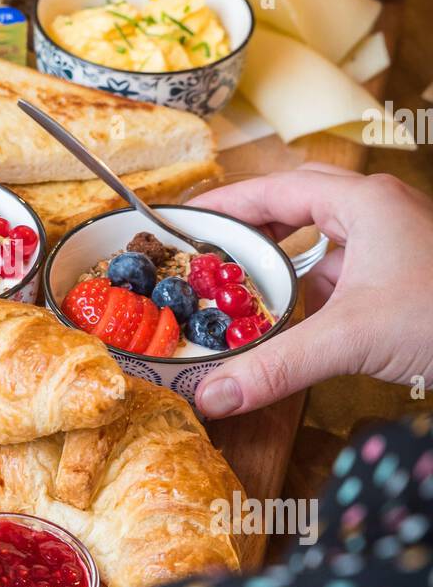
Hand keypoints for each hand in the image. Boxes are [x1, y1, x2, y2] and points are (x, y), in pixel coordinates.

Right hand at [191, 167, 432, 417]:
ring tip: (238, 288)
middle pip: (295, 204)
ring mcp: (395, 243)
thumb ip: (276, 367)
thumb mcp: (351, 339)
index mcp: (363, 201)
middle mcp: (378, 211)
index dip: (223, 206)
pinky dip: (312, 290)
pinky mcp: (405, 275)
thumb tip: (212, 397)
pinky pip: (344, 271)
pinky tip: (291, 319)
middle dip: (249, 229)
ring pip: (321, 240)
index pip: (274, 189)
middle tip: (206, 253)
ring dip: (281, 263)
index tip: (182, 222)